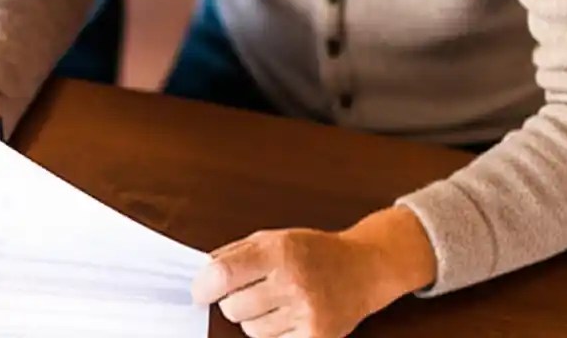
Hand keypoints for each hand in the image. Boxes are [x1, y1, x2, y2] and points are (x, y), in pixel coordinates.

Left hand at [192, 210, 434, 337]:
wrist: (365, 268)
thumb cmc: (315, 251)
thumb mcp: (274, 238)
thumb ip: (234, 253)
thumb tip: (201, 275)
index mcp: (278, 251)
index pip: (222, 274)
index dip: (203, 286)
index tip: (201, 291)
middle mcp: (293, 282)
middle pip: (233, 307)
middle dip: (233, 301)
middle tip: (249, 291)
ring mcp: (306, 312)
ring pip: (250, 329)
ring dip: (254, 318)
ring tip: (275, 300)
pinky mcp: (316, 336)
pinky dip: (273, 332)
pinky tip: (288, 314)